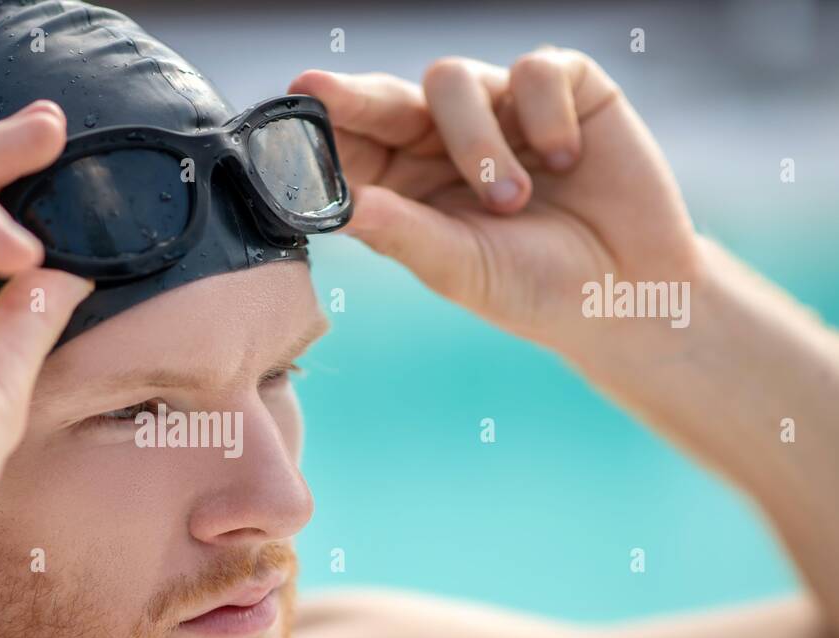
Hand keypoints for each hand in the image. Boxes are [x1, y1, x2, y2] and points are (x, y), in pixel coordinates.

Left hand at [292, 49, 703, 354]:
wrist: (628, 291)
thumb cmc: (532, 288)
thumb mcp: (459, 268)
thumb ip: (401, 232)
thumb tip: (337, 206)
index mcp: (406, 184)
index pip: (353, 146)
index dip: (321, 132)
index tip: (288, 122)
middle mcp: (443, 139)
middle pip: (387, 98)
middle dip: (356, 97)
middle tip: (320, 92)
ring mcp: (500, 108)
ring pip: (454, 80)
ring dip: (477, 141)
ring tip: (512, 202)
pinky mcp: (564, 88)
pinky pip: (535, 68)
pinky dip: (543, 114)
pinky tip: (566, 160)